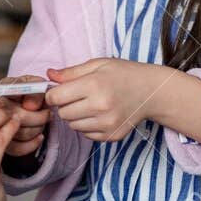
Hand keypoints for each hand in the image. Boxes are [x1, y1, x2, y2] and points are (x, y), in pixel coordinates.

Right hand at [0, 74, 49, 157]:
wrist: (22, 101)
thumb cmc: (25, 90)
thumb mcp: (31, 82)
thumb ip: (34, 87)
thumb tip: (31, 106)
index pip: (14, 97)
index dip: (32, 100)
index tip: (40, 103)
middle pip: (20, 117)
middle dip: (40, 117)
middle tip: (47, 113)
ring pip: (21, 134)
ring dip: (38, 129)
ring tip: (42, 122)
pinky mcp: (1, 143)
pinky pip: (18, 149)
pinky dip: (33, 143)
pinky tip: (39, 136)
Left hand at [45, 59, 167, 142]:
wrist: (151, 92)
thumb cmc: (124, 74)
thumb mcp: (98, 65)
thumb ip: (71, 72)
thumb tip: (48, 75)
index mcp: (94, 85)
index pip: (56, 97)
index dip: (53, 94)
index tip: (59, 91)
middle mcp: (100, 106)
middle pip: (63, 113)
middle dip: (65, 105)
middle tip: (77, 97)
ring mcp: (107, 123)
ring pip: (73, 126)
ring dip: (76, 117)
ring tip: (90, 105)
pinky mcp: (112, 136)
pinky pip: (86, 135)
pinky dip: (87, 126)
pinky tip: (99, 115)